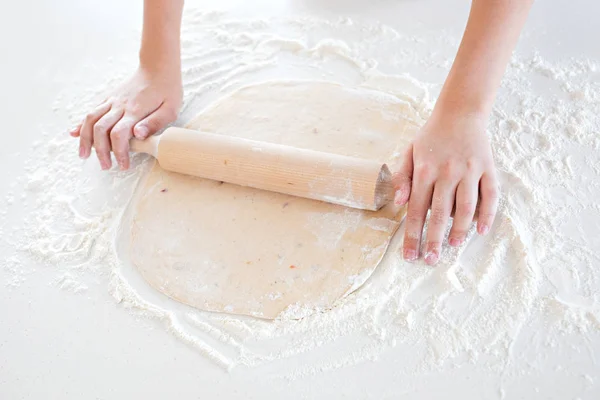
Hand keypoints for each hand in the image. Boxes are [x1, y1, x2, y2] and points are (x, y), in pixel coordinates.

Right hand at [70, 66, 181, 169]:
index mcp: (135, 111)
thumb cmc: (167, 90)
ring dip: (84, 139)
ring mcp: (112, 100)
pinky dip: (81, 123)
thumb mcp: (170, 109)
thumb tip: (138, 136)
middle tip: (105, 166)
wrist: (158, 67)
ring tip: (83, 155)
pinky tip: (74, 133)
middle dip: (100, 151)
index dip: (119, 152)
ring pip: (90, 119)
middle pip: (100, 129)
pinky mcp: (109, 97)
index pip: (119, 134)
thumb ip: (154, 123)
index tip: (123, 166)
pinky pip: (92, 110)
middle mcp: (119, 106)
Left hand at [393, 110, 498, 265]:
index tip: (410, 255)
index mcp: (425, 171)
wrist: (460, 112)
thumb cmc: (430, 137)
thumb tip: (397, 203)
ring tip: (453, 246)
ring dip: (460, 231)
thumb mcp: (409, 152)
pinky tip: (481, 231)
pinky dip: (487, 215)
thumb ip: (401, 177)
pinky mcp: (488, 168)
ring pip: (466, 208)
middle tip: (431, 260)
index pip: (417, 210)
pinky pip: (491, 195)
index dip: (413, 235)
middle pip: (440, 215)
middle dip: (434, 240)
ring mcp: (470, 171)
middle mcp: (447, 173)